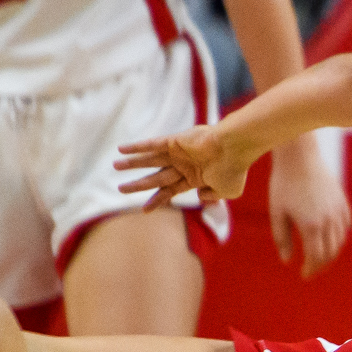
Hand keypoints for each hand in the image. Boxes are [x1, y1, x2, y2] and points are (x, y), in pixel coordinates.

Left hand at [116, 123, 253, 208]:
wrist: (236, 149)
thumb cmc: (234, 170)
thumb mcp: (227, 191)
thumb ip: (213, 196)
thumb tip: (200, 197)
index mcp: (195, 178)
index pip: (171, 191)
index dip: (158, 200)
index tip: (144, 210)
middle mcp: (184, 165)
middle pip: (156, 177)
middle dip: (138, 184)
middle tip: (120, 189)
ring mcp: (179, 152)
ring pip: (151, 160)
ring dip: (133, 164)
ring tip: (115, 166)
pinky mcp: (175, 141)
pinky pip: (152, 144)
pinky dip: (137, 147)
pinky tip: (121, 149)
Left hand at [266, 135, 351, 278]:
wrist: (300, 156)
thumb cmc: (283, 183)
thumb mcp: (277, 212)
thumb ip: (282, 238)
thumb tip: (287, 260)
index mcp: (311, 226)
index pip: (316, 258)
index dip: (311, 269)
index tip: (304, 275)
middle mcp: (328, 221)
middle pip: (330, 253)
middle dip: (321, 264)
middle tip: (312, 269)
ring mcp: (338, 211)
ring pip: (340, 241)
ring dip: (331, 252)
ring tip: (320, 256)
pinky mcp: (342, 201)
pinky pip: (345, 226)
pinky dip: (339, 236)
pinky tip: (330, 237)